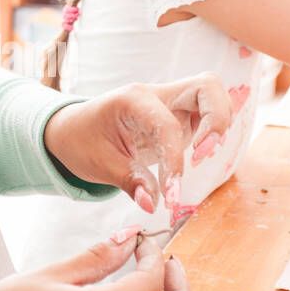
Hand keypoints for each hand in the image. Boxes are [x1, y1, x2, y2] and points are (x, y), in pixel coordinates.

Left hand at [43, 73, 232, 212]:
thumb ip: (131, 182)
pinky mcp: (178, 115)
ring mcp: (170, 102)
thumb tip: (152, 204)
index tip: (171, 196)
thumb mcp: (100, 165)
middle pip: (208, 85)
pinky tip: (197, 154)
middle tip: (202, 155)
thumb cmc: (82, 142)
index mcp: (133, 100)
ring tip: (199, 156)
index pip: (168, 126)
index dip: (174, 163)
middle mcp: (157, 94)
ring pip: (213, 95)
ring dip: (217, 124)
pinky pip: (207, 113)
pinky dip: (212, 130)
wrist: (72, 130)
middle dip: (217, 119)